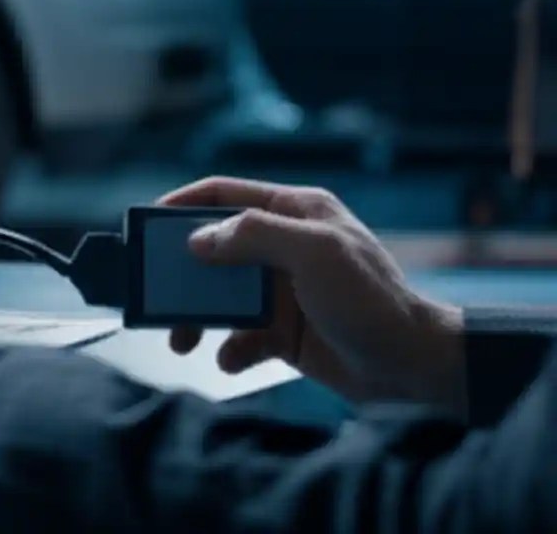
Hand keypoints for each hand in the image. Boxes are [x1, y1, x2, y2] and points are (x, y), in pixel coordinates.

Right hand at [159, 177, 465, 414]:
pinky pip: (241, 336)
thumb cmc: (371, 299)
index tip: (147, 223)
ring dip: (197, 318)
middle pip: (215, 248)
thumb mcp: (314, 253)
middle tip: (156, 291)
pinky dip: (230, 348)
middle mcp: (286, 246)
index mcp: (295, 212)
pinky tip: (233, 358)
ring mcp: (284, 290)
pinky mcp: (285, 330)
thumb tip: (198, 240)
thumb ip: (253, 235)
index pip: (225, 194)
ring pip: (221, 296)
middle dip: (183, 273)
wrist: (412, 365)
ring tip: (181, 339)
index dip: (183, 204)